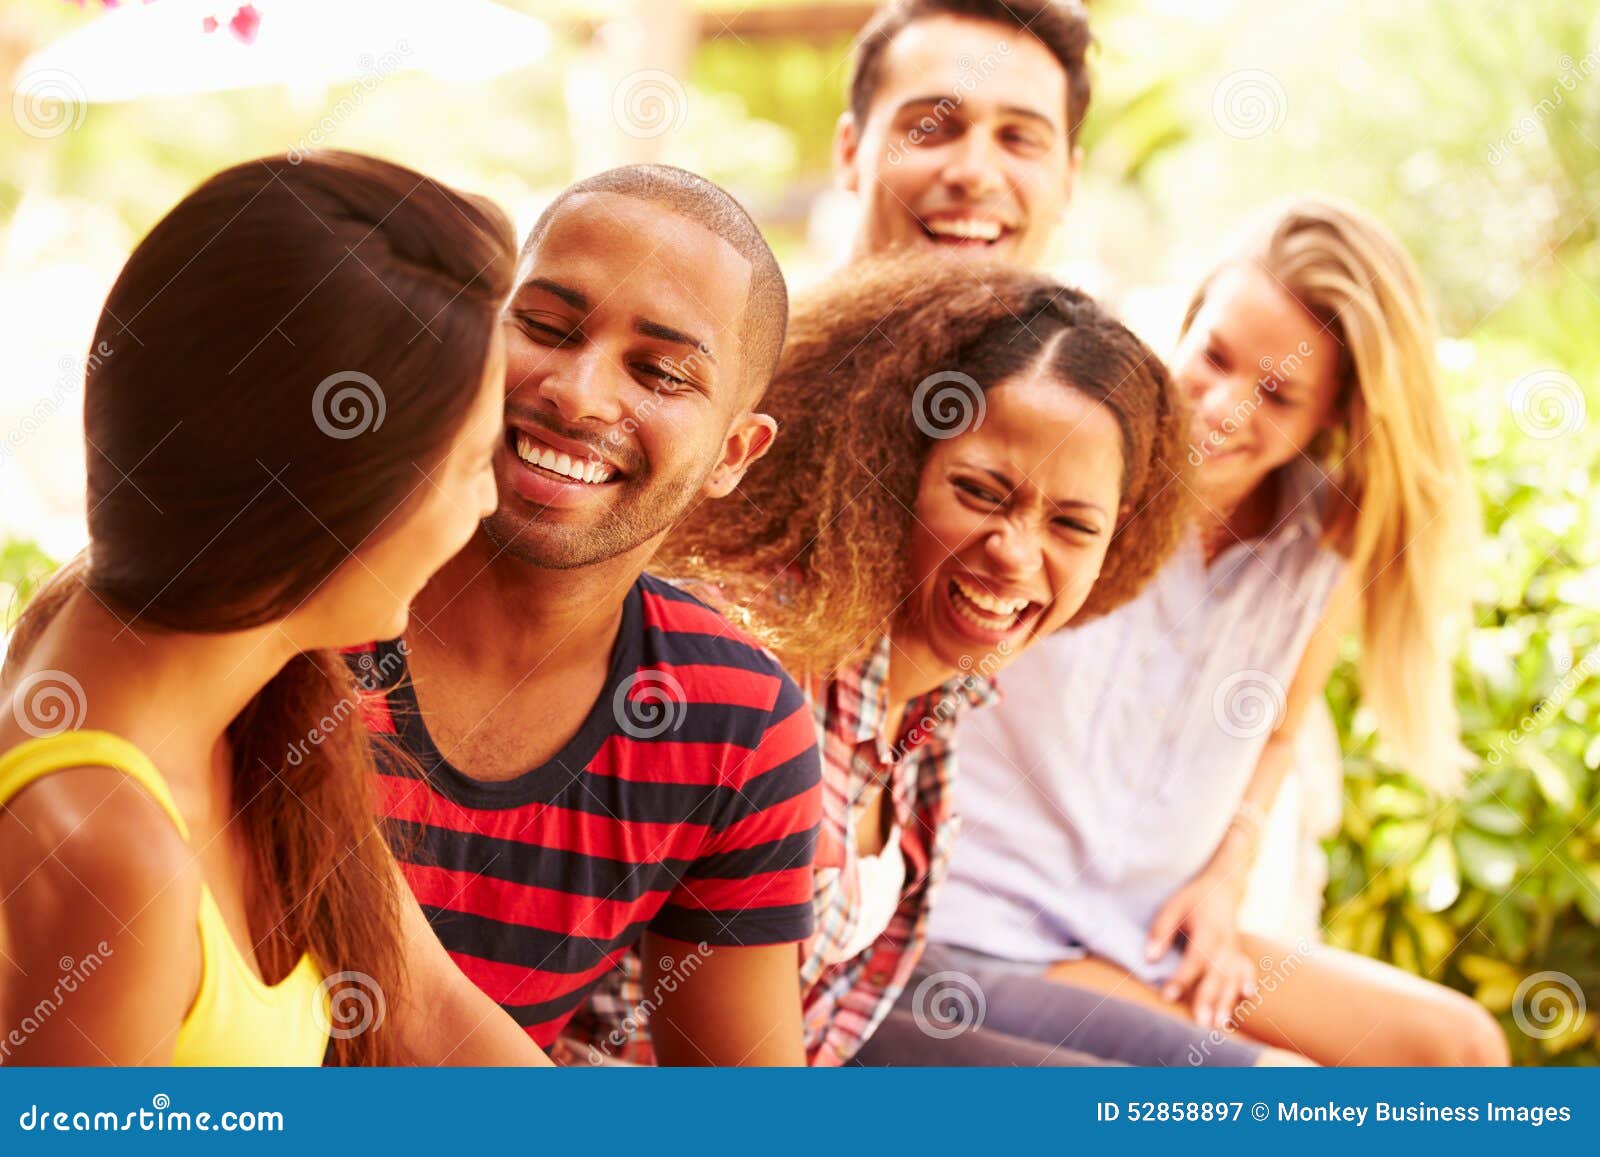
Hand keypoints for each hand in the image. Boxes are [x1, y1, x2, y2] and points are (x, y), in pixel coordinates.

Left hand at [1145, 863, 1257, 1031]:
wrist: (1221, 887)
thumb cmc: (1192, 900)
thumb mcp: (1171, 908)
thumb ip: (1161, 932)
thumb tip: (1150, 958)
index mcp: (1208, 930)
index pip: (1195, 959)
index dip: (1182, 978)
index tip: (1167, 996)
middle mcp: (1225, 942)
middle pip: (1217, 974)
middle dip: (1209, 1000)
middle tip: (1200, 1024)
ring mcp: (1235, 948)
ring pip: (1233, 978)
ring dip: (1227, 1002)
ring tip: (1219, 1025)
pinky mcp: (1240, 952)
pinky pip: (1247, 969)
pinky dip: (1248, 982)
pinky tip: (1247, 997)